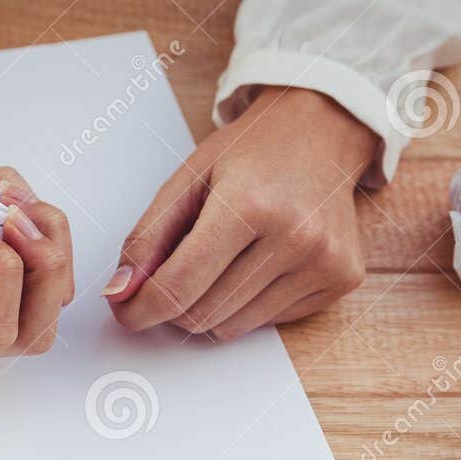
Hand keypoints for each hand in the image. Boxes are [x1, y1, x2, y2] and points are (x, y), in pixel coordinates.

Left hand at [105, 87, 377, 340]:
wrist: (323, 130)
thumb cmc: (251, 152)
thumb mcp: (187, 179)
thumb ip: (147, 238)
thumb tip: (119, 294)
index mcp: (249, 204)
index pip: (178, 287)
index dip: (141, 309)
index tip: (125, 311)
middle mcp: (294, 236)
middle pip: (202, 315)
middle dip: (173, 305)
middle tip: (172, 276)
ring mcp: (324, 262)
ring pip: (232, 327)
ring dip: (210, 306)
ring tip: (220, 260)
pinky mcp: (341, 279)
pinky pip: (269, 322)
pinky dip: (249, 303)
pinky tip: (259, 261)